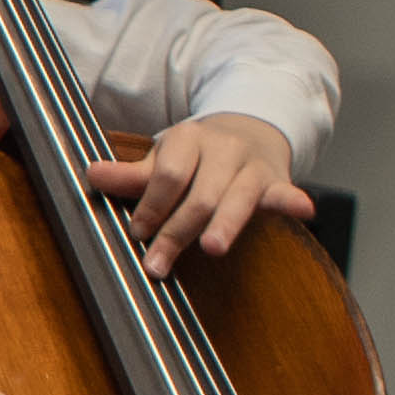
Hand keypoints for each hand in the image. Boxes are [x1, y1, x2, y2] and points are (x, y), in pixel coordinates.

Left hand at [79, 115, 307, 274]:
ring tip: (212, 248)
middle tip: (156, 265)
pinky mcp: (277, 181)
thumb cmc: (196, 154)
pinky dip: (293, 201)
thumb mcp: (163, 158)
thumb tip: (92, 174)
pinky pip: (286, 192)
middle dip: (177, 232)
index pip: (168, 176)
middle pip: (199, 195)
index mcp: (188, 139)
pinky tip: (302, 211)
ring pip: (238, 198)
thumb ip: (132, 175)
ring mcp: (253, 165)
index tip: (138, 233)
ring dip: (224, 225)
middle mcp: (223, 149)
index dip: (152, 206)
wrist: (249, 129)